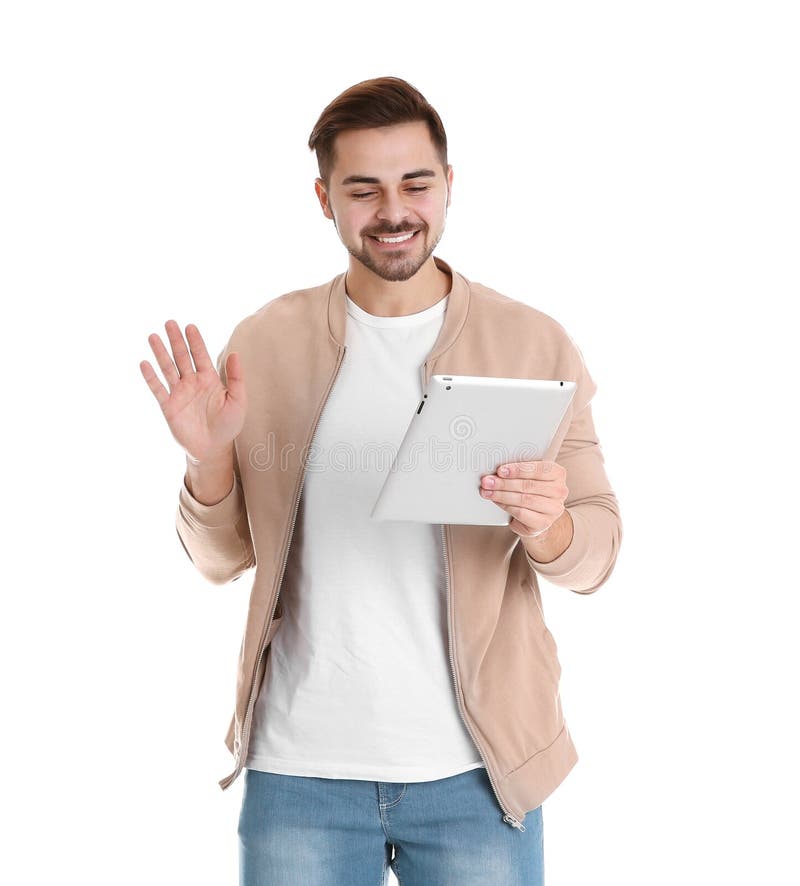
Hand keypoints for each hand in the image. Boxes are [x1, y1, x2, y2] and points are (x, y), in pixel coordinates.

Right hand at [140, 320, 246, 461]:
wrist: (213, 448)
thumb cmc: (228, 425)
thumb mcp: (238, 401)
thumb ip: (236, 378)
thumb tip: (235, 354)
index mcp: (209, 379)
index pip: (200, 355)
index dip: (195, 341)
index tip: (190, 326)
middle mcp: (192, 383)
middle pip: (182, 357)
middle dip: (176, 340)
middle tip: (169, 322)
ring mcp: (179, 393)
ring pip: (168, 368)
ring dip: (160, 353)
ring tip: (153, 336)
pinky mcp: (169, 406)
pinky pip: (158, 389)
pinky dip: (151, 377)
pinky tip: (144, 363)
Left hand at [479, 460, 568, 538]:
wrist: (536, 518)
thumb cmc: (531, 492)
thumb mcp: (529, 477)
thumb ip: (519, 471)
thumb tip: (497, 469)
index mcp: (557, 474)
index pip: (539, 469)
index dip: (518, 469)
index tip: (501, 470)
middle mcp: (559, 491)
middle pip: (528, 485)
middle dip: (504, 483)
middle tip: (487, 481)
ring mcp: (553, 508)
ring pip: (524, 499)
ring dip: (502, 495)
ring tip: (488, 492)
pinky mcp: (544, 523)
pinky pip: (521, 513)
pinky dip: (506, 506)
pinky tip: (497, 502)